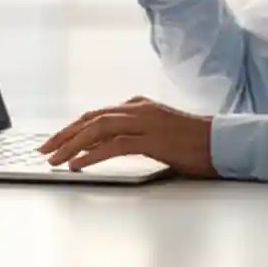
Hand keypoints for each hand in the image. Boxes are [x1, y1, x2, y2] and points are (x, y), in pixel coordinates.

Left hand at [37, 96, 216, 176]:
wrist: (222, 142)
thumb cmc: (193, 141)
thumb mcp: (156, 131)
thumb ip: (131, 132)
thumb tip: (101, 144)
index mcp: (138, 105)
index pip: (96, 114)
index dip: (72, 127)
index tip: (54, 141)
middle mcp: (138, 108)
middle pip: (91, 118)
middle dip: (64, 134)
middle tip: (45, 149)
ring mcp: (145, 122)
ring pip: (98, 128)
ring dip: (72, 144)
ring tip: (56, 159)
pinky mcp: (152, 139)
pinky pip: (114, 145)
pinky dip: (92, 154)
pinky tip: (78, 163)